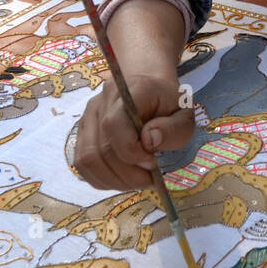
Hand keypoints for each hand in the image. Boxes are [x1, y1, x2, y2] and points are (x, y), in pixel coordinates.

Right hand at [73, 74, 193, 192]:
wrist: (149, 86)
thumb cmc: (169, 103)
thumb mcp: (184, 115)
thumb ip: (172, 129)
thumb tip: (148, 142)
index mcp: (130, 91)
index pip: (114, 125)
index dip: (131, 153)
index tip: (153, 163)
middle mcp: (101, 101)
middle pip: (100, 149)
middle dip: (126, 174)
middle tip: (149, 180)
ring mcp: (88, 116)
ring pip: (87, 159)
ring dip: (113, 180)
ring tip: (136, 181)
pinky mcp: (83, 131)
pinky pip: (82, 163)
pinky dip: (102, 179)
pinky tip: (122, 179)